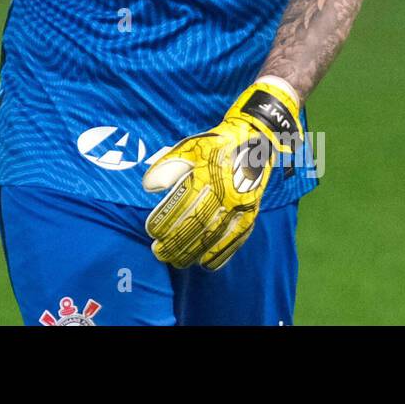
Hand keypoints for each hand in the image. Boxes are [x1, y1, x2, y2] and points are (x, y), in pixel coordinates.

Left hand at [142, 77, 301, 270]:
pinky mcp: (252, 212)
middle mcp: (226, 192)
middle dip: (176, 242)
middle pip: (198, 223)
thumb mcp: (190, 147)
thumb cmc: (216, 144)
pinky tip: (206, 264)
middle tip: (159, 253)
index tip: (152, 232)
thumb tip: (149, 187)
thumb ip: (168, 165)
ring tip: (177, 262)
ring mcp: (241, 204)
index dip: (166, 220)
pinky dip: (221, 254)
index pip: (183, 203)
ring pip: (215, 235)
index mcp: (208, 173)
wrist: (255, 139)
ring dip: (194, 252)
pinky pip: (237, 238)